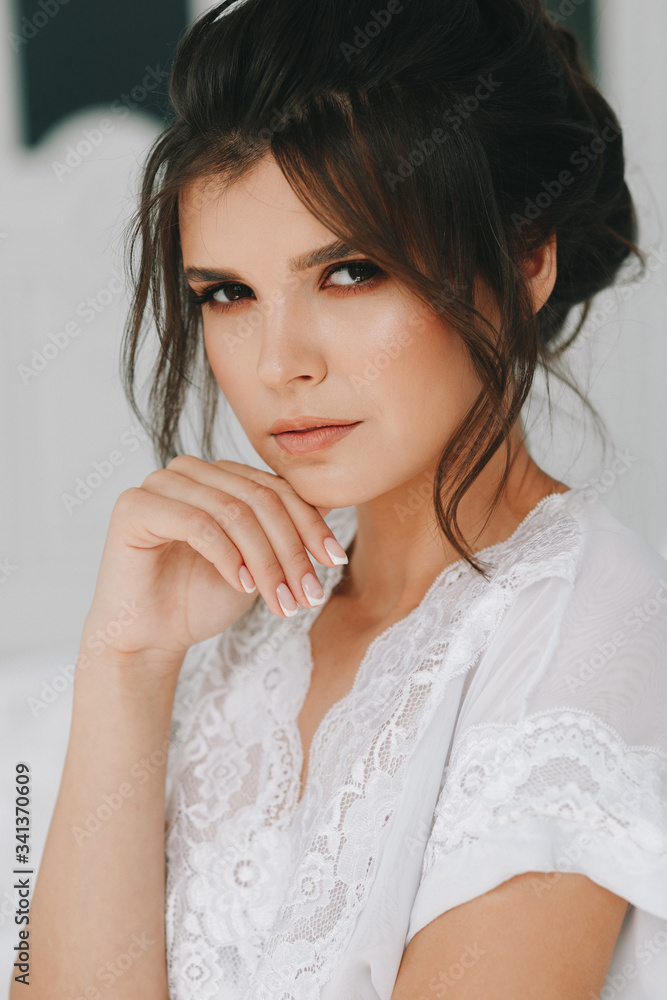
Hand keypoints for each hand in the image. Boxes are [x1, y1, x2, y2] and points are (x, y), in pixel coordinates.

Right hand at [80, 456, 344, 668]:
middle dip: (291, 550)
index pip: (275, 487)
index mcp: (218, 475)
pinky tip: (243, 587)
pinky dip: (228, 557)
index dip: (310, 523)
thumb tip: (334, 501)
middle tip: (309, 594)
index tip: (334, 560)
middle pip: (259, 498)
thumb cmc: (199, 600)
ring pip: (234, 511)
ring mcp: (159, 484)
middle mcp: (188, 471)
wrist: (149, 640)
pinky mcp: (134, 507)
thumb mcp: (257, 563)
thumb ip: (284, 528)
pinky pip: (197, 524)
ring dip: (266, 561)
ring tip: (282, 601)